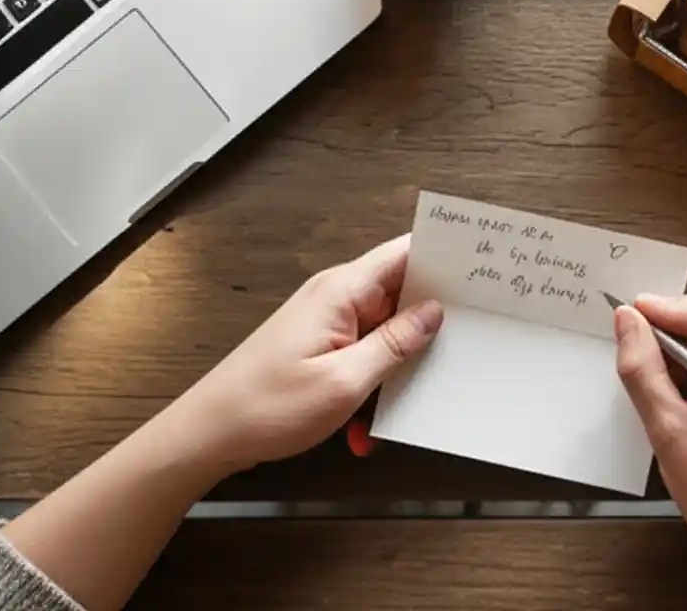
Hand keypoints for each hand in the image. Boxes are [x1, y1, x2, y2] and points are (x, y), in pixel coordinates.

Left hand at [173, 234, 442, 472]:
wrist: (207, 434)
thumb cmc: (264, 407)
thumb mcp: (346, 381)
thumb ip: (396, 343)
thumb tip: (434, 313)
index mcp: (341, 292)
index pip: (405, 253)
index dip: (444, 257)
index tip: (479, 272)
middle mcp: (334, 298)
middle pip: (401, 294)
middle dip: (428, 327)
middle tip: (458, 350)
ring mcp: (326, 322)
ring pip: (385, 334)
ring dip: (394, 372)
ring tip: (388, 408)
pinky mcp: (319, 347)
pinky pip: (362, 357)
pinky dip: (369, 389)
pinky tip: (360, 427)